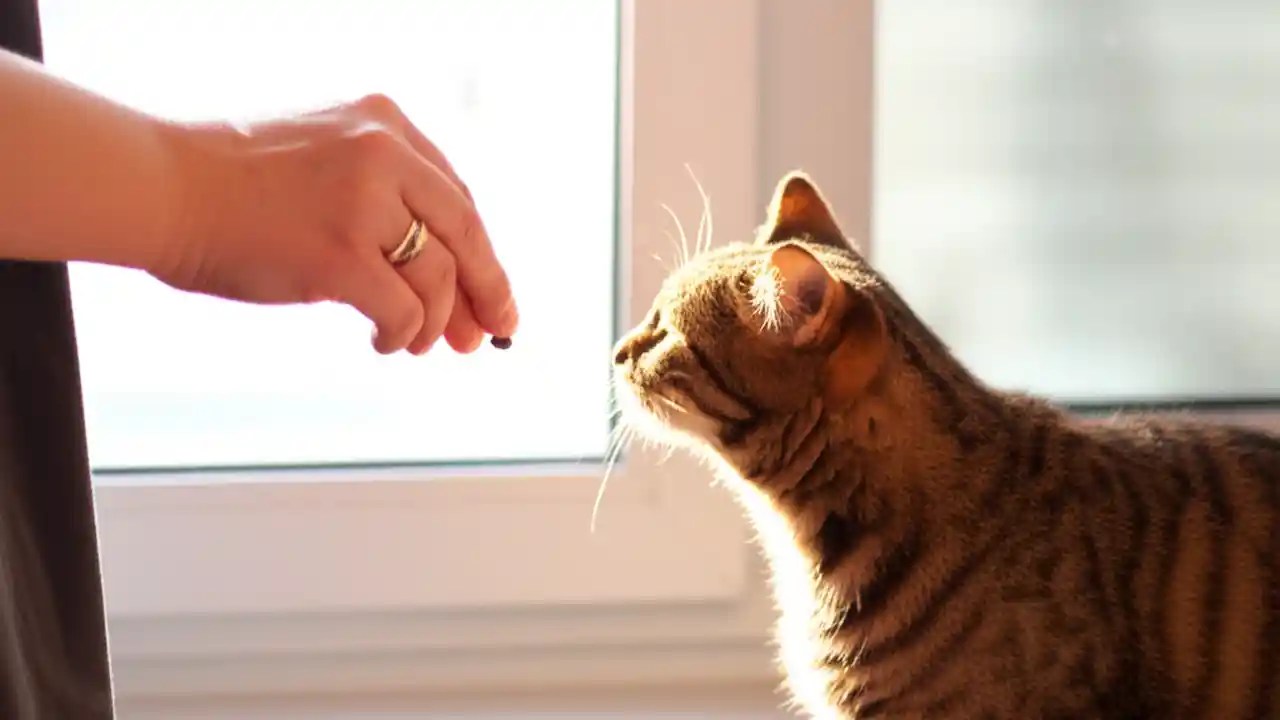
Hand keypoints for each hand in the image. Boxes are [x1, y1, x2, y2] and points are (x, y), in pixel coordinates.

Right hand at [151, 93, 516, 354]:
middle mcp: (384, 153)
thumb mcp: (326, 160)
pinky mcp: (339, 255)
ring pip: (438, 277)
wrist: (161, 187)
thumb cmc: (234, 186)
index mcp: (385, 123)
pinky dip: (403, 334)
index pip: (456, 196)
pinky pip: (403, 310)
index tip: (492, 293)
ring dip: (432, 322)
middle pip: (466, 233)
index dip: (479, 252)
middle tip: (493, 332)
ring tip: (415, 344)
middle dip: (486, 291)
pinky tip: (385, 342)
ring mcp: (363, 203)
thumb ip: (386, 195)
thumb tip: (451, 278)